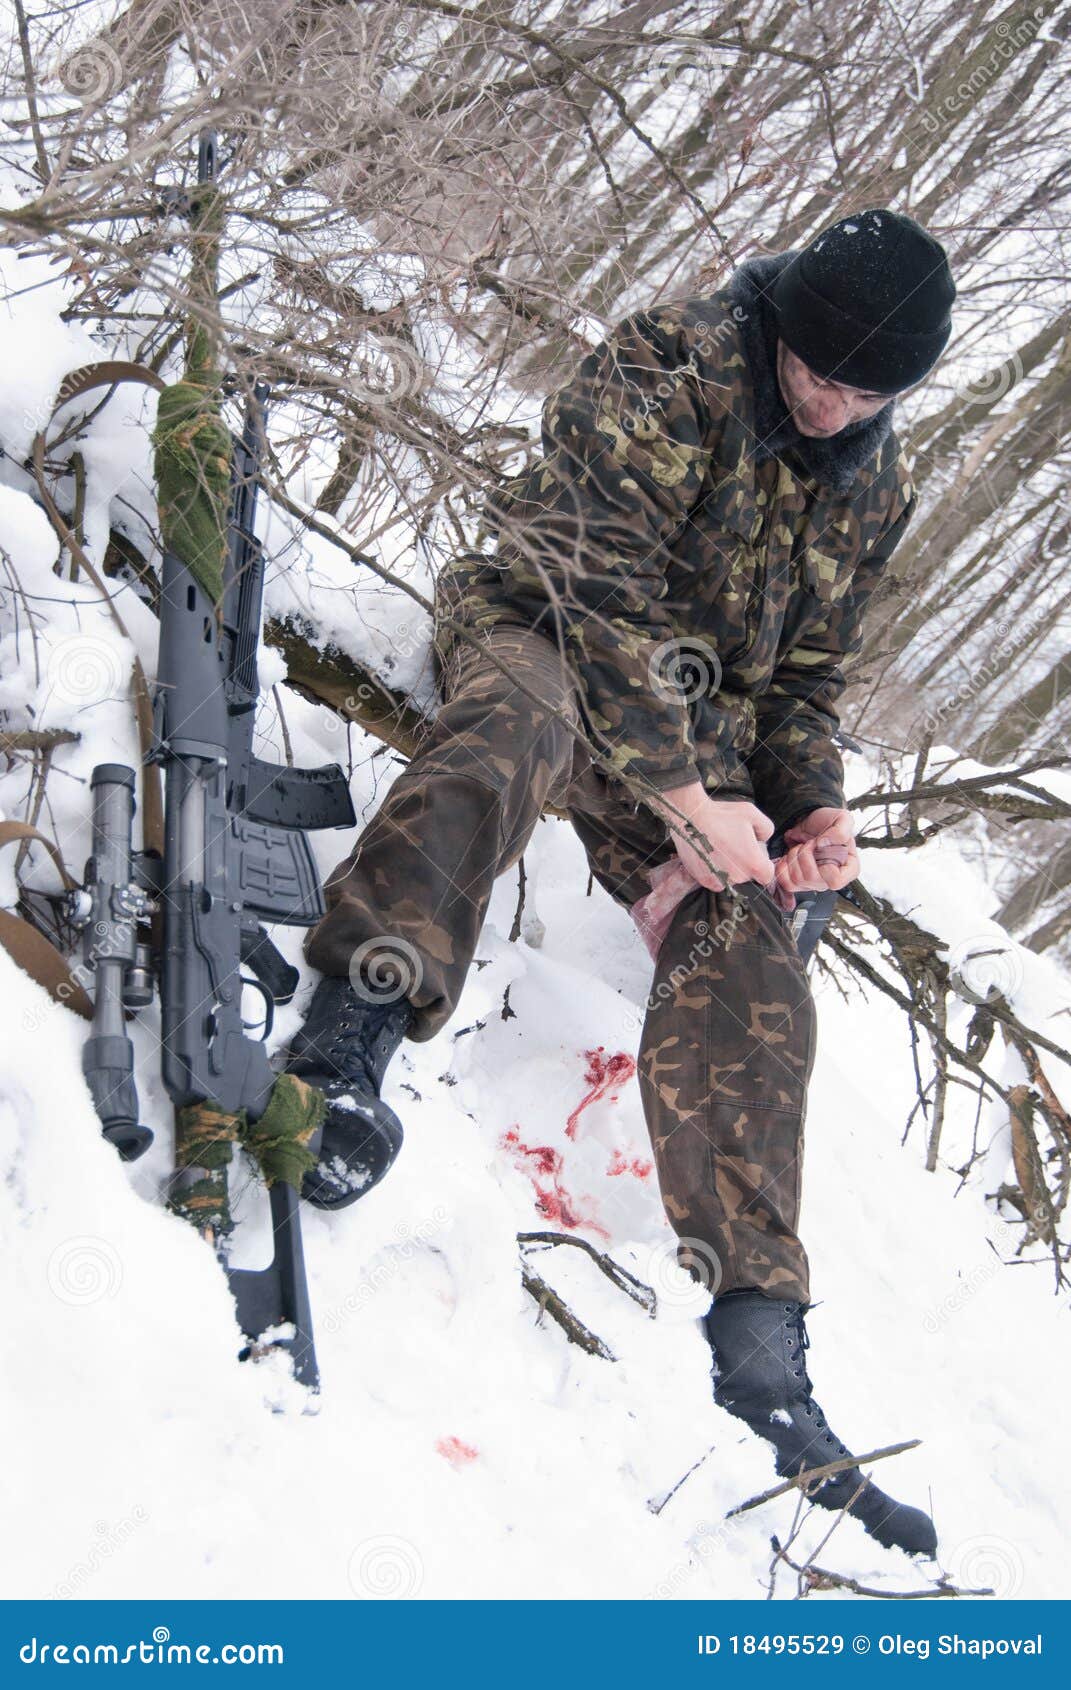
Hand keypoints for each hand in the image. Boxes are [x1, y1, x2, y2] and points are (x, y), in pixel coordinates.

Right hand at [652, 782, 774, 889]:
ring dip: (729, 868)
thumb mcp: (752, 814)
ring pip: (732, 879)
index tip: (754, 853)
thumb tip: (763, 840)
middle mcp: (739, 877)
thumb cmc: (722, 815)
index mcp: (754, 863)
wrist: (690, 818)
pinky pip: (717, 881)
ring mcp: (721, 881)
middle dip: (745, 863)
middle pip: (748, 876)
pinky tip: (710, 855)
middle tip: (733, 845)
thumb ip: (766, 829)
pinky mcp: (705, 881)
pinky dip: (715, 872)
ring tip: (719, 848)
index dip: (762, 864)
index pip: (767, 875)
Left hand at [775, 806, 859, 897]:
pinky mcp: (798, 882)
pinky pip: (786, 883)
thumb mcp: (842, 819)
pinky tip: (789, 856)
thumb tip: (824, 845)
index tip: (821, 846)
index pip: (835, 881)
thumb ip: (840, 832)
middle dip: (805, 854)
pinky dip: (783, 867)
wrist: (810, 823)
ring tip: (800, 846)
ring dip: (794, 857)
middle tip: (809, 843)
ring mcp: (814, 883)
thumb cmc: (828, 823)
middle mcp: (831, 879)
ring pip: (797, 879)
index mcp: (849, 869)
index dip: (824, 864)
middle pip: (812, 878)